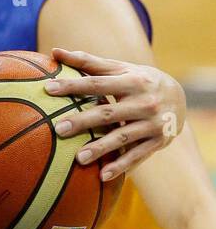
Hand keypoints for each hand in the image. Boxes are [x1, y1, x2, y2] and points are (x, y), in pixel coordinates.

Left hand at [45, 47, 185, 179]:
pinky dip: (122, 166)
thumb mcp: (120, 68)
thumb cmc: (138, 80)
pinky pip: (138, 156)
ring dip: (101, 148)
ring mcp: (153, 123)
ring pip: (123, 137)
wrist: (180, 97)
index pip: (97, 83)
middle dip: (83, 121)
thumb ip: (88, 62)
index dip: (72, 85)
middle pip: (108, 112)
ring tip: (78, 159)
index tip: (48, 89)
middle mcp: (144, 102)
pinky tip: (103, 177)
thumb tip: (55, 51)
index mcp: (132, 81)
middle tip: (58, 129)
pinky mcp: (158, 141)